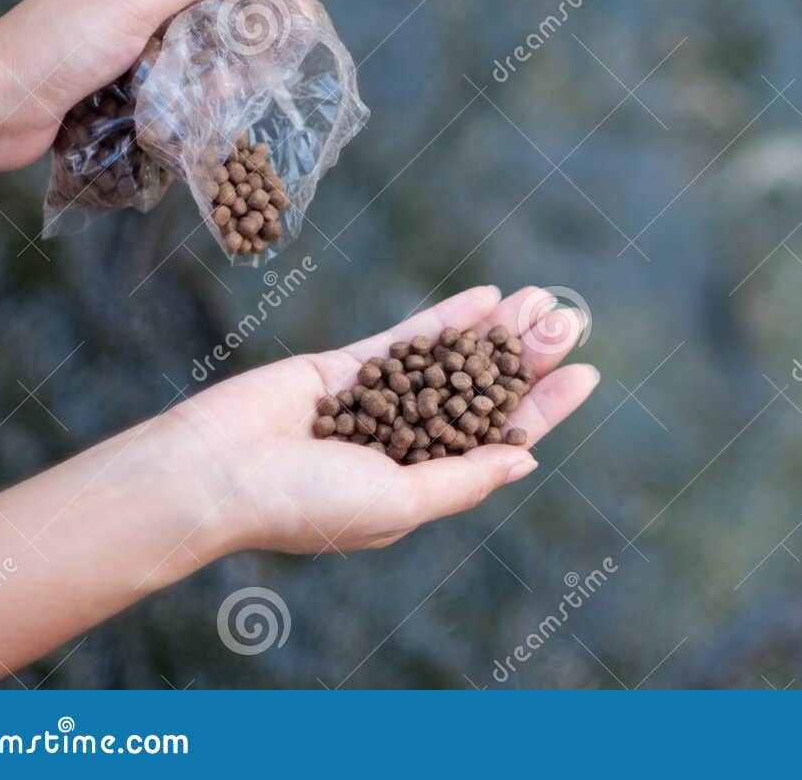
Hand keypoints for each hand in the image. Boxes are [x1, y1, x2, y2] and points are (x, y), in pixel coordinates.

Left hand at [0, 0, 309, 171]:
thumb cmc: (57, 44)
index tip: (303, 13)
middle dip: (259, 18)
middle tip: (284, 54)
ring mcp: (139, 28)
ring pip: (212, 34)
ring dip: (235, 58)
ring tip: (248, 86)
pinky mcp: (134, 69)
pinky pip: (189, 69)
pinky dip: (208, 85)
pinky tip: (215, 104)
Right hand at [161, 285, 599, 554]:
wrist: (214, 473)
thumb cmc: (305, 504)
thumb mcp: (400, 502)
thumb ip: (464, 479)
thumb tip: (528, 461)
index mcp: (421, 484)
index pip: (500, 439)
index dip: (544, 407)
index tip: (587, 374)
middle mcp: (403, 444)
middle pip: (482, 393)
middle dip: (525, 359)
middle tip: (570, 322)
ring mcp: (375, 403)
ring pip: (451, 360)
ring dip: (495, 332)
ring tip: (541, 301)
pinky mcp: (344, 370)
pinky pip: (407, 339)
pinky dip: (446, 319)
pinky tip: (486, 297)